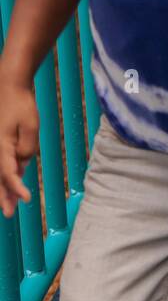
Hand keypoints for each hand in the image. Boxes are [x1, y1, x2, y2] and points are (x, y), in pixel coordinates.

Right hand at [0, 82, 38, 218]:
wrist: (9, 86)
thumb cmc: (21, 104)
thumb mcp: (31, 126)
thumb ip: (28, 147)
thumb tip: (24, 162)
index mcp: (1, 146)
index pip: (9, 174)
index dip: (17, 189)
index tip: (27, 199)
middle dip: (4, 197)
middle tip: (8, 214)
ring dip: (3, 189)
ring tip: (8, 206)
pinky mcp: (0, 143)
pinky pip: (1, 164)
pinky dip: (5, 176)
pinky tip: (11, 186)